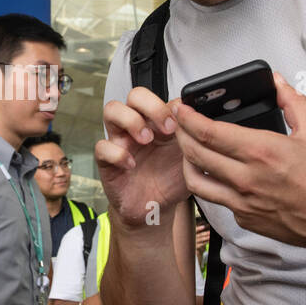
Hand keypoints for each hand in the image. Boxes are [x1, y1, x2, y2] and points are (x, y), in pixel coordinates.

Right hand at [96, 86, 189, 225]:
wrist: (155, 209)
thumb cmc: (171, 180)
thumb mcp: (192, 158)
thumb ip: (196, 138)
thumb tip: (203, 118)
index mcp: (159, 121)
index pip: (162, 95)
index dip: (171, 105)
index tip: (185, 123)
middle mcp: (139, 126)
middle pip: (135, 95)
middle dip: (152, 106)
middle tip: (167, 129)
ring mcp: (121, 140)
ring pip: (112, 110)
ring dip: (130, 120)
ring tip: (146, 140)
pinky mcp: (107, 160)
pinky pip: (102, 147)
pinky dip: (117, 153)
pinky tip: (131, 165)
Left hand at [173, 72, 305, 249]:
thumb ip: (292, 102)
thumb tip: (278, 82)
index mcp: (262, 152)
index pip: (209, 133)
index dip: (188, 119)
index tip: (181, 109)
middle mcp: (247, 179)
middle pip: (195, 155)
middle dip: (180, 135)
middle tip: (178, 125)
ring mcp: (244, 203)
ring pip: (196, 182)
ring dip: (186, 163)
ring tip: (188, 150)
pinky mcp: (246, 219)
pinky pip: (218, 200)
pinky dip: (211, 185)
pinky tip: (216, 174)